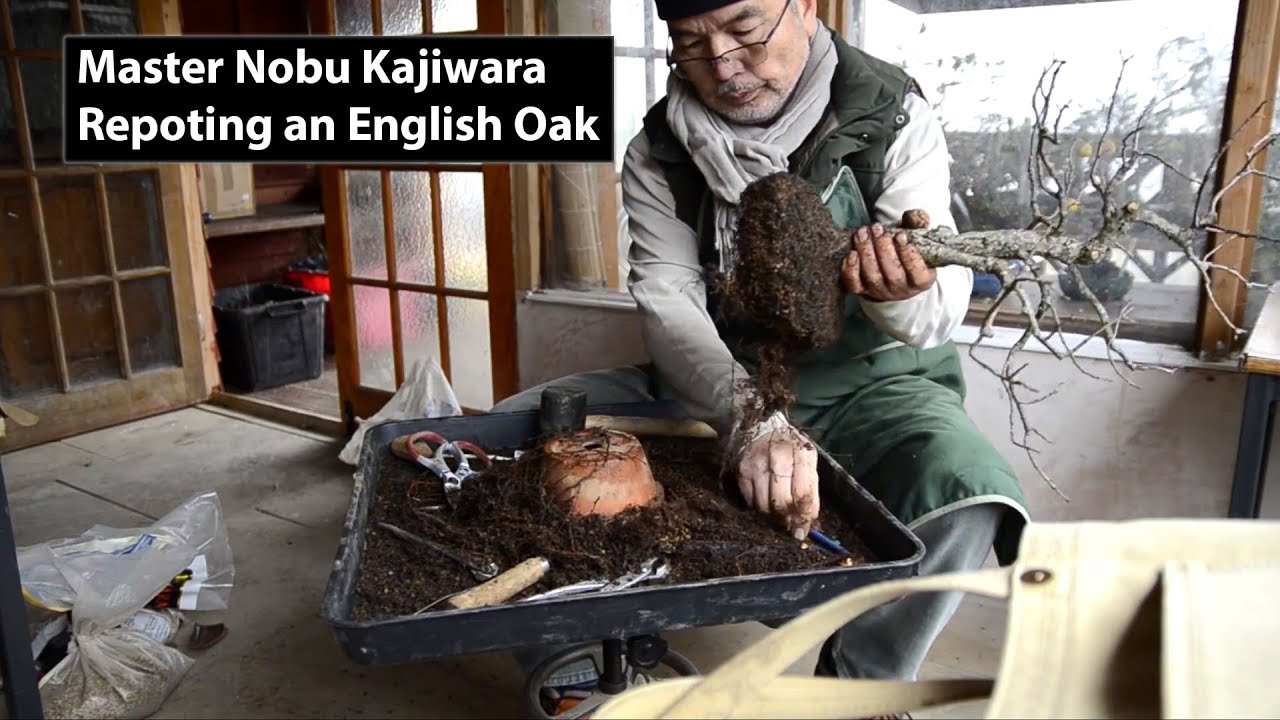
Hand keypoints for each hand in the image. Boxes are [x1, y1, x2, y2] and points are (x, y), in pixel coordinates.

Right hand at [736, 424, 819, 538]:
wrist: (761, 426)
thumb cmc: (789, 447)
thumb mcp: (807, 460)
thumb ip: (811, 488)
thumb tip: (810, 519)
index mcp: (800, 454)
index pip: (803, 493)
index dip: (804, 515)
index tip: (803, 528)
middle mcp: (777, 457)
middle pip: (781, 502)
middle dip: (787, 520)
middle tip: (789, 528)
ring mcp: (757, 464)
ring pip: (764, 505)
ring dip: (772, 516)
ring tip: (777, 516)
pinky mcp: (741, 471)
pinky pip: (750, 500)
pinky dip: (758, 507)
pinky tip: (764, 503)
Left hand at [842, 209, 935, 301]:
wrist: (889, 263)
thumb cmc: (905, 248)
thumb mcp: (917, 234)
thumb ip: (918, 222)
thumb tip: (912, 215)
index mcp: (922, 279)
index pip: (918, 273)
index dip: (909, 255)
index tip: (901, 236)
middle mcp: (901, 289)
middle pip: (893, 274)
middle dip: (883, 248)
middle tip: (877, 229)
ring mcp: (880, 291)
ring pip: (872, 277)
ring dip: (866, 252)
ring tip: (863, 233)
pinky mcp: (862, 290)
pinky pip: (854, 285)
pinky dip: (851, 270)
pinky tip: (852, 253)